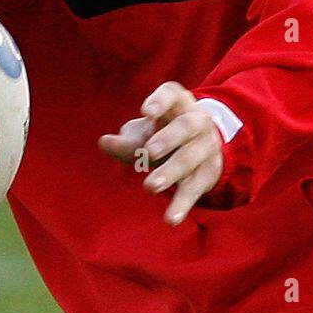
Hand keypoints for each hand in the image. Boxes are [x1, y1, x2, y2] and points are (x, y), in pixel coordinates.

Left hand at [98, 81, 223, 224]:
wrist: (203, 144)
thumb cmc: (164, 132)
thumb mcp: (145, 132)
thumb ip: (126, 140)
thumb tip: (104, 143)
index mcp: (178, 103)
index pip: (171, 94)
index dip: (160, 101)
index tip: (146, 111)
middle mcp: (197, 120)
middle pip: (185, 126)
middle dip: (168, 138)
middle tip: (149, 152)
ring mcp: (206, 146)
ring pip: (190, 158)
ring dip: (171, 172)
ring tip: (150, 186)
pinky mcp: (209, 172)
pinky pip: (195, 188)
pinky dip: (182, 204)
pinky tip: (170, 219)